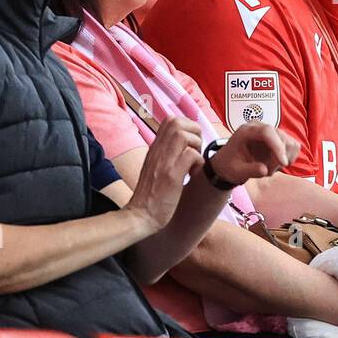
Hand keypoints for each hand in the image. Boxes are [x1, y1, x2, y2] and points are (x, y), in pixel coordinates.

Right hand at [125, 116, 203, 231]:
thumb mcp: (155, 169)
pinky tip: (194, 175)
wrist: (139, 216)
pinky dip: (198, 162)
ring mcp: (163, 162)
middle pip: (176, 121)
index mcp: (155, 149)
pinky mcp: (171, 176)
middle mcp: (157, 151)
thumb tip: (184, 149)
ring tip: (195, 162)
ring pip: (183, 134)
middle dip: (194, 132)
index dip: (188, 127)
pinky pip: (191, 155)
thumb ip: (165, 156)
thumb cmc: (151, 196)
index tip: (192, 144)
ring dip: (196, 145)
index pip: (170, 121)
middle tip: (196, 150)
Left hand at [212, 122, 299, 185]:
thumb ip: (249, 170)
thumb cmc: (230, 165)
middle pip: (281, 137)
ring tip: (269, 167)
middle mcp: (260, 127)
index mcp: (247, 131)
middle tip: (267, 172)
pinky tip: (275, 164)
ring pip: (290, 143)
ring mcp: (271, 132)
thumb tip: (264, 170)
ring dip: (284, 159)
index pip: (267, 131)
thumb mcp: (236, 171)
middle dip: (278, 158)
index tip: (283, 163)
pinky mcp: (279, 138)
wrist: (230, 163)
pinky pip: (293, 146)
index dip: (277, 146)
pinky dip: (288, 158)